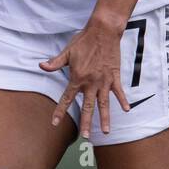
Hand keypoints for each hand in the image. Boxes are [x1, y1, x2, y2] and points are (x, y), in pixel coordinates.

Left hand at [40, 20, 129, 139]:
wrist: (103, 31)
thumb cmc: (84, 40)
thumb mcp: (67, 52)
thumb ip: (55, 63)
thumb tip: (41, 66)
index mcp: (77, 78)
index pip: (67, 99)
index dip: (60, 111)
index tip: (55, 123)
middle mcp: (91, 83)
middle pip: (88, 107)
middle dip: (86, 123)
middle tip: (85, 137)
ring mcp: (104, 81)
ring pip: (104, 104)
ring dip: (105, 118)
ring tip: (106, 132)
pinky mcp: (114, 76)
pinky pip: (119, 91)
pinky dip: (123, 100)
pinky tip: (126, 110)